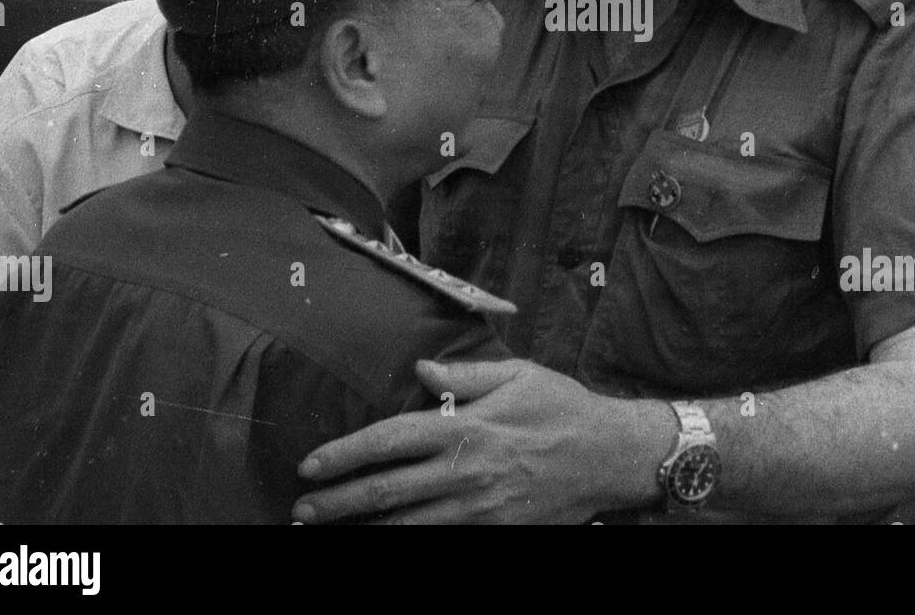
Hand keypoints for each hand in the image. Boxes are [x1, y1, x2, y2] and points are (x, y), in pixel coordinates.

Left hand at [292, 359, 663, 523]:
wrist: (612, 457)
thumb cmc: (565, 408)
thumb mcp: (519, 375)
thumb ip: (465, 377)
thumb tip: (420, 374)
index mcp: (467, 428)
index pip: (391, 441)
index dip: (346, 454)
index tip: (311, 464)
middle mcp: (467, 472)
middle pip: (388, 491)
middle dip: (339, 502)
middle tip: (302, 508)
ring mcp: (480, 508)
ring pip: (408, 526)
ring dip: (363, 530)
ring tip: (328, 529)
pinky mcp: (495, 531)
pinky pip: (440, 539)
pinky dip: (408, 541)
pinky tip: (385, 539)